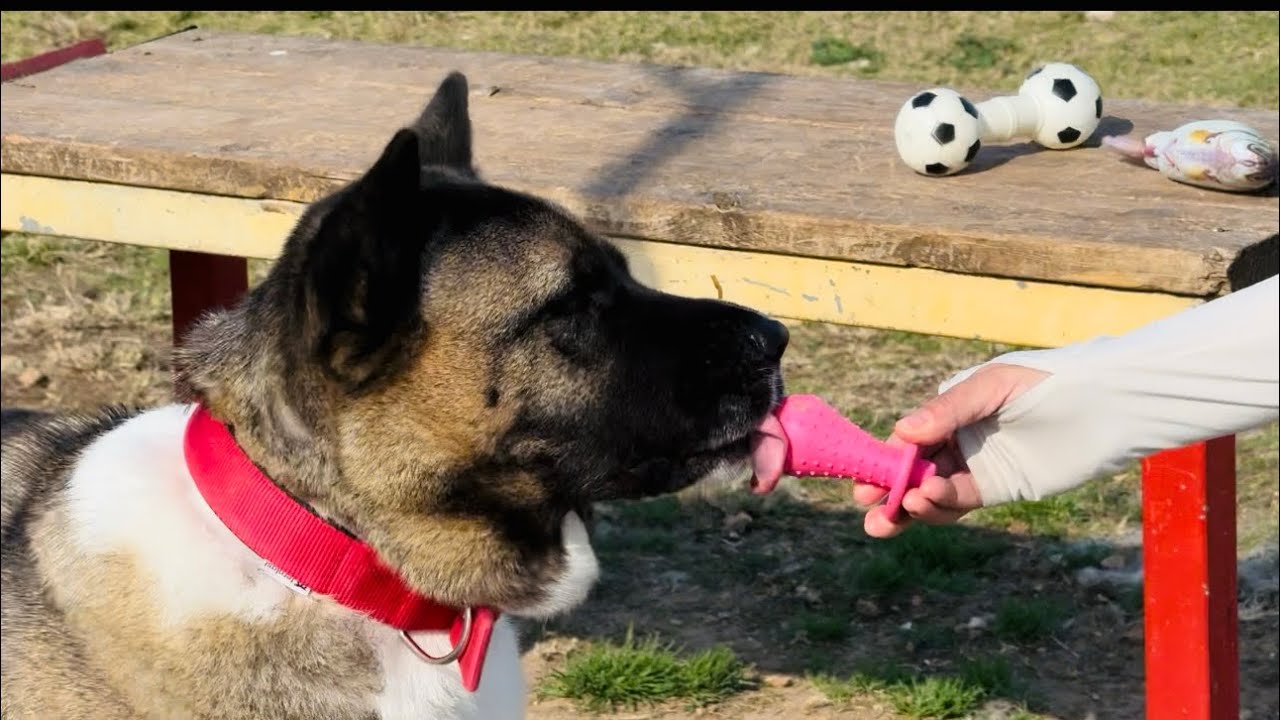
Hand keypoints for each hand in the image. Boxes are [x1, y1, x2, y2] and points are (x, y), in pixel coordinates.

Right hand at [853, 363, 1049, 537]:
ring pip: (931, 492)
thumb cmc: (1043, 383)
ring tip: (895, 512)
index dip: (883, 460)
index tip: (865, 476)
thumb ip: (947, 411)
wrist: (1101, 407)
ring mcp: (974, 467)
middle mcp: (955, 442)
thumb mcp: (990, 388)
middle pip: (912, 471)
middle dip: (888, 490)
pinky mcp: (996, 489)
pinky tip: (925, 502)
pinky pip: (958, 502)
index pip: (907, 441)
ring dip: (910, 506)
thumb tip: (901, 432)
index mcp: (947, 413)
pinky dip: (939, 505)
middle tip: (867, 504)